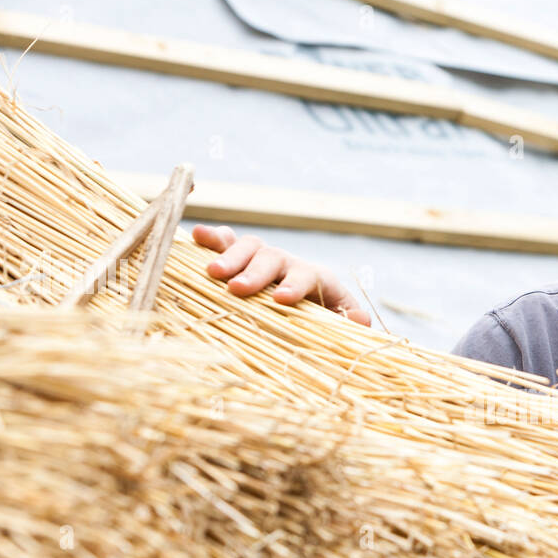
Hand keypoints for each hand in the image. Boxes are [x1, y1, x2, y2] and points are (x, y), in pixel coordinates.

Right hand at [191, 224, 370, 325]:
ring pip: (249, 248)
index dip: (296, 285)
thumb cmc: (322, 319)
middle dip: (255, 273)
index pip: (308, 275)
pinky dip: (213, 238)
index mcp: (315, 278)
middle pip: (273, 259)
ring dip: (230, 257)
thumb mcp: (339, 321)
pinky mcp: (240, 259)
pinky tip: (196, 235)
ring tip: (212, 273)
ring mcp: (263, 258)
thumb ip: (349, 320)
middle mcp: (288, 263)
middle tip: (238, 288)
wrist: (305, 307)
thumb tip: (361, 321)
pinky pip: (227, 242)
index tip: (281, 300)